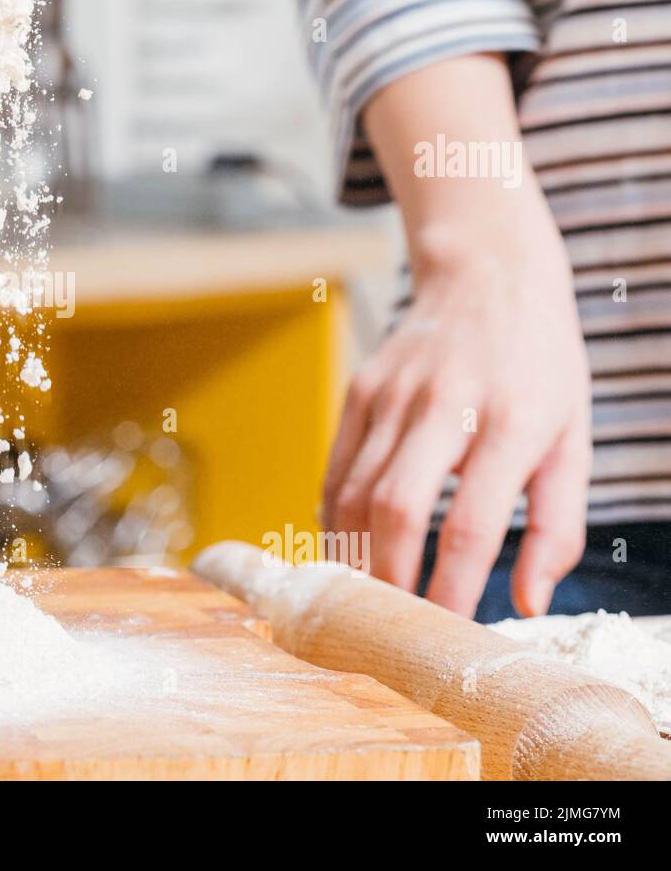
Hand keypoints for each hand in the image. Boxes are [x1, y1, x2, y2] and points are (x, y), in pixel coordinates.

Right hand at [322, 223, 591, 617]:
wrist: (487, 277)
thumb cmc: (540, 368)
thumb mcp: (574, 441)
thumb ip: (558, 526)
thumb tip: (529, 603)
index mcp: (511, 421)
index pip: (470, 524)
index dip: (452, 588)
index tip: (447, 632)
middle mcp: (445, 405)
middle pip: (396, 508)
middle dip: (388, 578)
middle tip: (393, 624)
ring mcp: (392, 393)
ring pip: (354, 492)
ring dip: (355, 554)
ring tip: (366, 596)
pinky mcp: (359, 389)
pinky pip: (336, 468)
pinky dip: (335, 517)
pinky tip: (347, 546)